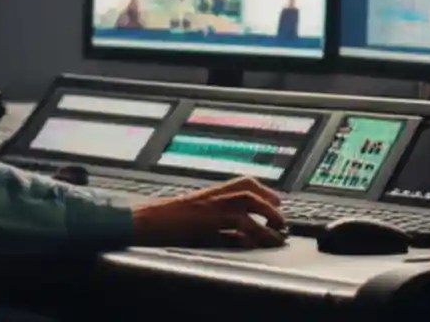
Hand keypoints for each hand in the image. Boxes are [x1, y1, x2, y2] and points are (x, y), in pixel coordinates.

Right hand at [130, 176, 287, 248]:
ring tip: (276, 236)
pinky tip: (257, 246)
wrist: (148, 221)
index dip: (266, 194)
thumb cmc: (170, 218)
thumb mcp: (199, 211)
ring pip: (249, 207)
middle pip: (251, 192)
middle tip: (281, 223)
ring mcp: (213, 208)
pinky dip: (251, 237)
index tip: (277, 203)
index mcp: (214, 190)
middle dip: (271, 207)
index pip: (247, 183)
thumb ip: (221, 216)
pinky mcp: (210, 224)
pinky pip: (238, 229)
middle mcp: (215, 194)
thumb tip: (244, 231)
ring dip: (267, 220)